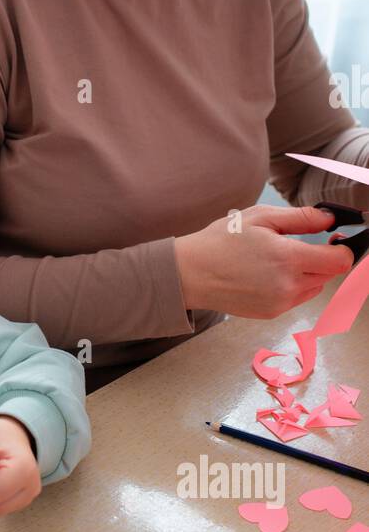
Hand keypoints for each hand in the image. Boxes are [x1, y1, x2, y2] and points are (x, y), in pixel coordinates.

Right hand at [175, 205, 353, 318]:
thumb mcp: (260, 218)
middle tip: (300, 246)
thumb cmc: (220, 242)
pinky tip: (267, 275)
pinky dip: (291, 286)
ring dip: (308, 274)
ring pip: (314, 288)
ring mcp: (280, 303)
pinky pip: (295, 298)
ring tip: (279, 261)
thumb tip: (329, 218)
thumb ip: (301, 218)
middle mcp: (288, 286)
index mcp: (287, 259)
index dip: (342, 249)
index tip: (333, 240)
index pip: (339, 261)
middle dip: (322, 259)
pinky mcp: (271, 313)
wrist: (190, 273)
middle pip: (329, 275)